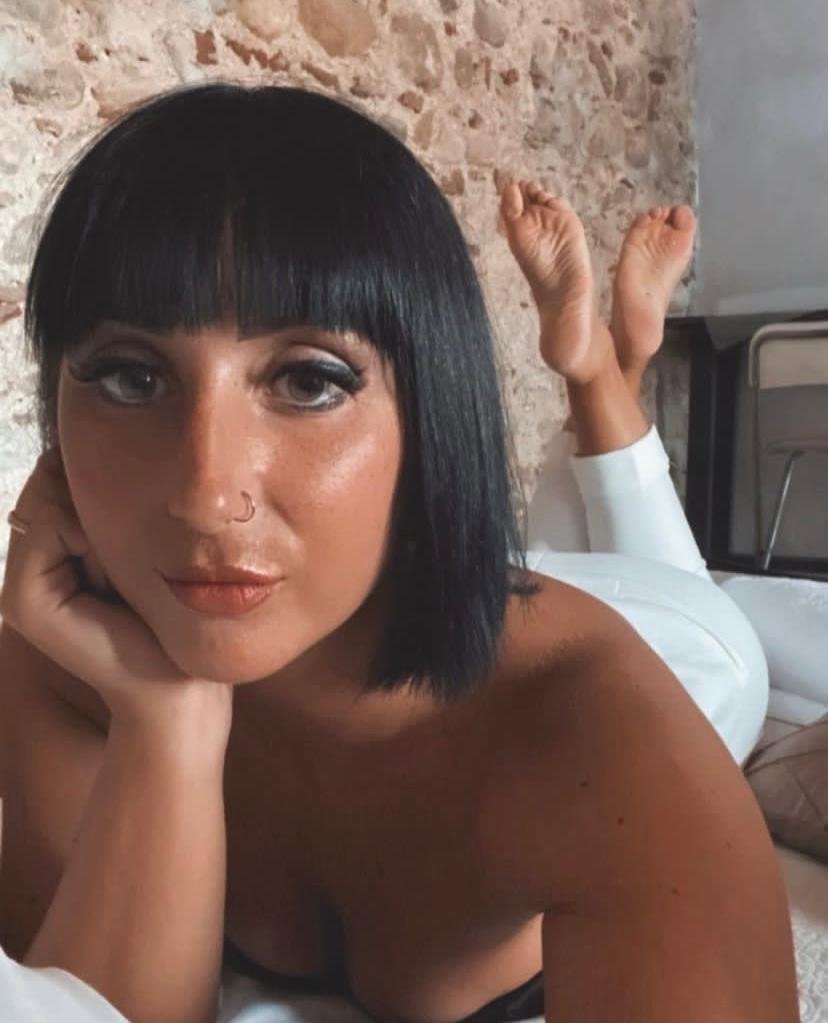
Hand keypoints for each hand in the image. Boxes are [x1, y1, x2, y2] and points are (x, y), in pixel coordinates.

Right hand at [1, 447, 232, 743]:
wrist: (179, 685)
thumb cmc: (173, 615)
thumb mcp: (141, 548)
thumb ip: (108, 506)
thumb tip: (87, 447)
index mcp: (59, 551)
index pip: (61, 475)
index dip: (100, 479)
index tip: (141, 519)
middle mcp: (33, 564)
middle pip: (52, 481)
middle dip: (99, 495)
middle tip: (134, 550)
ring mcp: (22, 584)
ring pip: (50, 497)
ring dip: (99, 515)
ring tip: (124, 565)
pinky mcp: (24, 602)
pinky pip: (48, 524)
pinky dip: (89, 532)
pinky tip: (114, 569)